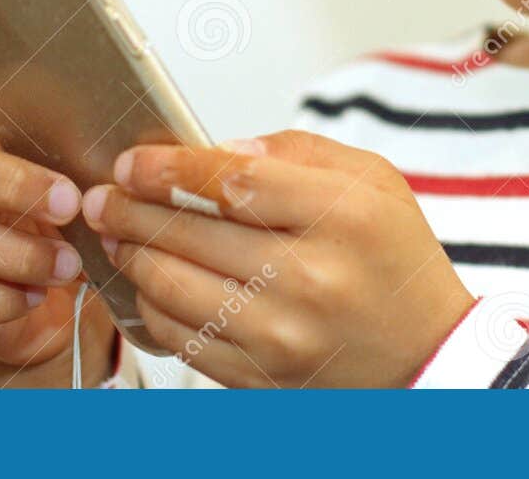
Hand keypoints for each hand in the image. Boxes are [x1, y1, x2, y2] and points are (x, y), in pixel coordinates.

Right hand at [0, 22, 114, 386]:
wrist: (62, 314)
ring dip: (19, 251)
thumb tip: (146, 134)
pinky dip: (2, 299)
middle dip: (11, 183)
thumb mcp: (96, 183)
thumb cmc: (78, 233)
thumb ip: (100, 149)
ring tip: (68, 263)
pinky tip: (36, 295)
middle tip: (68, 202)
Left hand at [81, 130, 474, 386]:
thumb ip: (297, 151)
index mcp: (342, 215)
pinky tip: (148, 282)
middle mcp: (310, 277)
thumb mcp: (373, 180)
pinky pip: (181, 338)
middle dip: (129, 209)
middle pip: (189, 234)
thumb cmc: (394, 259)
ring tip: (118, 236)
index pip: (232, 181)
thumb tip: (222, 152)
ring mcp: (282, 334)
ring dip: (132, 256)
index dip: (168, 168)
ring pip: (172, 288)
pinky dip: (152, 306)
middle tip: (103, 196)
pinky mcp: (261, 376)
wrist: (425, 353)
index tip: (134, 161)